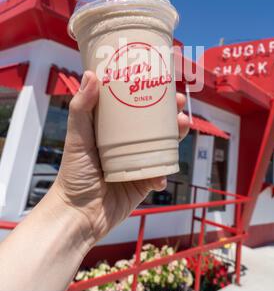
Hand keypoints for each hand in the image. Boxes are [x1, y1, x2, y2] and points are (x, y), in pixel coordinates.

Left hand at [53, 71, 189, 246]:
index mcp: (111, 130)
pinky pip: (161, 172)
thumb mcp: (77, 137)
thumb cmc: (73, 174)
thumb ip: (81, 108)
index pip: (132, 106)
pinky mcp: (144, 182)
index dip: (147, 92)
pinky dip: (165, 170)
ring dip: (177, 134)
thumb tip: (91, 75)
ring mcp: (137, 162)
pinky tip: (162, 171)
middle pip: (153, 123)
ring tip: (183, 124)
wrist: (80, 215)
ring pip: (163, 144)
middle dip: (170, 111)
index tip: (158, 79)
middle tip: (179, 100)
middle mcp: (126, 144)